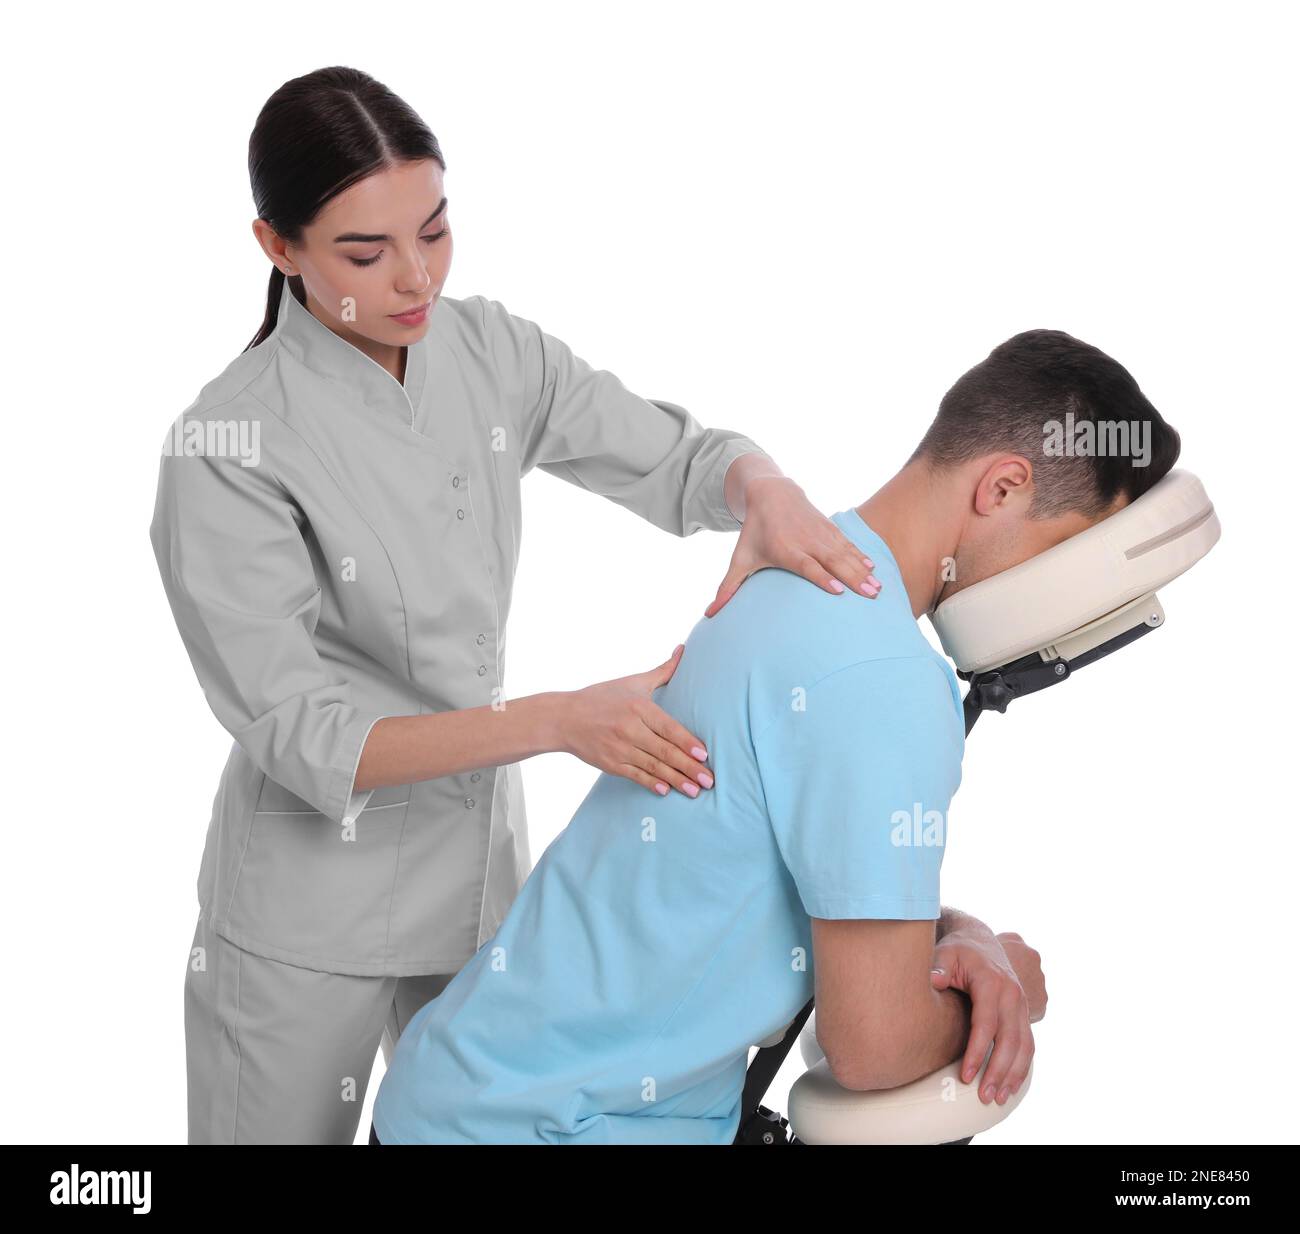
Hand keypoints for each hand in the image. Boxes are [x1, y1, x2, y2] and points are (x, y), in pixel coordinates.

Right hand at [555, 645, 713, 797]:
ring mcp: (619, 749)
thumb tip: (683, 649)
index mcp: (638, 707)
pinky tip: (666, 791)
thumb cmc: (601, 697)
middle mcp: (629, 729)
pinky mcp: (610, 764)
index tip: (705, 754)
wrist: (563, 718)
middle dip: (689, 767)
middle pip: (665, 752)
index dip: (687, 742)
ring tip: (695, 791)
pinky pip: (635, 776)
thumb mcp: (632, 682)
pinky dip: (651, 784)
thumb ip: (662, 671)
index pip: (668, 728)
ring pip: (653, 768)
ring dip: (676, 780)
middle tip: (709, 780)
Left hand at [704, 476, 880, 617]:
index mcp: (785, 549)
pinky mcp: (829, 528)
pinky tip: (873, 568)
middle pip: (832, 560)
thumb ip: (728, 587)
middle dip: (852, 577)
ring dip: (862, 570)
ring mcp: (820, 533)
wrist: (771, 493)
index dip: (821, 577)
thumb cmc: (754, 532)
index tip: (837, 591)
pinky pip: (848, 543)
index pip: (806, 565)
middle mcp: (806, 540)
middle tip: (869, 595)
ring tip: (877, 588)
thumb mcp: (740, 558)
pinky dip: (861, 555)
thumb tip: (709, 614)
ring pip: (844, 553)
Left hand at [929, 927, 1045, 1104]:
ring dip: (1012, 1075)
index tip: (965, 1075)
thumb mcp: (945, 953)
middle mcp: (1011, 994)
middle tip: (982, 1096)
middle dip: (996, 1071)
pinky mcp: (1023, 1013)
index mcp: (992, 982)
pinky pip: (1028, 1044)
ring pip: (1023, 1046)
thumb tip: (934, 981)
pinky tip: (1010, 1087)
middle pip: (1009, 1040)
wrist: (979, 941)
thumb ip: (939, 967)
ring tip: (996, 1098)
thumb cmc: (957, 950)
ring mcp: (1020, 1004)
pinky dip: (1022, 1068)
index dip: (977, 1052)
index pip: (986, 1024)